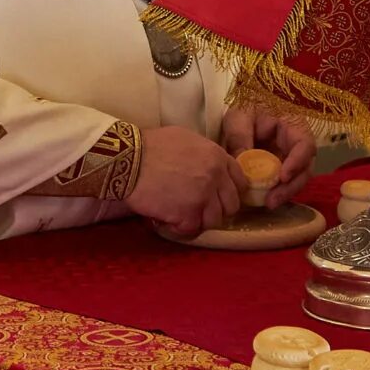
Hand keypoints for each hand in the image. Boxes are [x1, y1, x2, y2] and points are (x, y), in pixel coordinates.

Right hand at [125, 126, 241, 238]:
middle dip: (216, 209)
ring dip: (198, 220)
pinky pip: (192, 230)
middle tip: (198, 209)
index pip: (240, 182)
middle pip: (231, 205)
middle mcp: (216, 177)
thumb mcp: (185, 139)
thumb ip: (204, 155)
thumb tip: (210, 167)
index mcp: (217, 156)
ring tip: (179, 215)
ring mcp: (203, 197)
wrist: (128, 159)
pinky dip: (180, 228)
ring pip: (214, 221)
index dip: (229, 192)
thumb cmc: (150, 145)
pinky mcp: (188, 214)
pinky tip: (168, 220)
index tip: (218, 197)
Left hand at [221, 105, 316, 206]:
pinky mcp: (283, 167)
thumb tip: (242, 166)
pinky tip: (264, 200)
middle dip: (291, 186)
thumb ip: (240, 138)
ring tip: (268, 203)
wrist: (244, 107)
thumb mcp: (239, 117)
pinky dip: (277, 191)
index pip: (304, 145)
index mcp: (293, 125)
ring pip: (297, 179)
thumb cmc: (246, 105)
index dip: (297, 162)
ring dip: (285, 193)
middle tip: (272, 200)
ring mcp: (291, 157)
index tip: (282, 176)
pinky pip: (285, 182)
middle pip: (305, 168)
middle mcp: (297, 144)